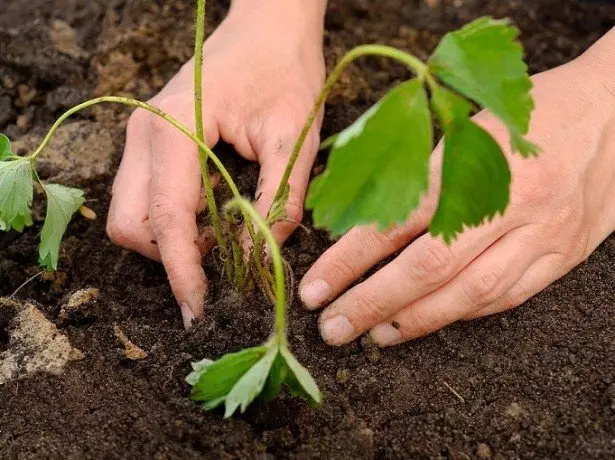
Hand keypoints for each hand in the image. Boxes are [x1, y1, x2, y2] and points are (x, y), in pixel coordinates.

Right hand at [107, 1, 325, 327]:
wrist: (269, 28)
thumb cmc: (285, 71)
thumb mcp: (294, 138)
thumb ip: (278, 201)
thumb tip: (259, 259)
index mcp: (175, 127)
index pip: (166, 217)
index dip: (181, 270)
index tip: (199, 309)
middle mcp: (146, 133)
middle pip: (130, 224)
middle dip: (169, 256)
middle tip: (221, 260)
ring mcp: (143, 137)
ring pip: (132, 214)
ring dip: (171, 240)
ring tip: (223, 233)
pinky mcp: (153, 143)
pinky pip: (147, 199)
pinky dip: (173, 221)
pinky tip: (213, 214)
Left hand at [300, 36, 614, 345]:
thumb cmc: (528, 112)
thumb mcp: (469, 123)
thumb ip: (421, 170)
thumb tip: (362, 218)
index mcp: (477, 159)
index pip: (399, 220)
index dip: (351, 259)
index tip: (315, 287)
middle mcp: (511, 202)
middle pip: (430, 267)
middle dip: (373, 302)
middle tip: (332, 327)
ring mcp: (542, 234)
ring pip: (470, 294)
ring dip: (414, 321)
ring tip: (371, 334)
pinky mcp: (562, 255)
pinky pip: (506, 297)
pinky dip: (460, 315)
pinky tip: (426, 322)